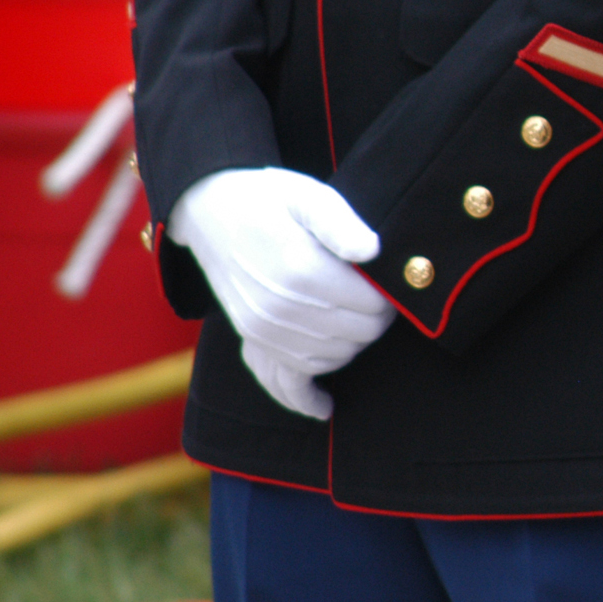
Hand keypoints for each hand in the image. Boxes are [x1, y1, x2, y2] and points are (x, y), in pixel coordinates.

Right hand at [168, 168, 393, 419]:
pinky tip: (325, 406)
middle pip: (360, 335)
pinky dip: (307, 395)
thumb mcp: (309, 196)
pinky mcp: (253, 340)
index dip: (390, 297)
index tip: (389, 282)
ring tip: (354, 315)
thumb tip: (373, 252)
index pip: (373, 306)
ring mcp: (264, 329)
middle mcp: (282, 308)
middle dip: (377, 319)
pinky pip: (286, 381)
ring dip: (353, 343)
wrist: (212, 211)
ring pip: (335, 357)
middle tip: (377, 297)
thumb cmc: (270, 199)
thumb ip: (342, 223)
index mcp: (302, 270)